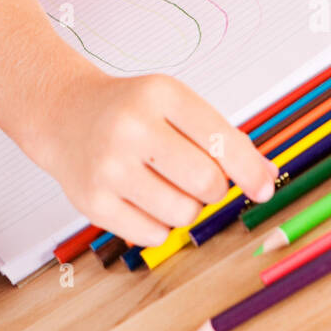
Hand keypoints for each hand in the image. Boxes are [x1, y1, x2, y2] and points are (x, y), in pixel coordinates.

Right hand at [28, 66, 278, 246]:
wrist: (63, 115)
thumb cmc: (129, 111)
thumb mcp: (174, 103)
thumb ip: (221, 136)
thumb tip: (266, 179)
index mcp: (160, 94)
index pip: (221, 140)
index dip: (251, 171)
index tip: (264, 188)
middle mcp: (131, 127)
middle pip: (207, 183)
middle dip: (215, 189)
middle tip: (199, 179)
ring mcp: (109, 167)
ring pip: (184, 214)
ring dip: (187, 208)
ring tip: (167, 186)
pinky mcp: (93, 202)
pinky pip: (154, 236)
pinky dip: (159, 225)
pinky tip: (143, 199)